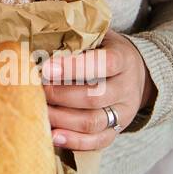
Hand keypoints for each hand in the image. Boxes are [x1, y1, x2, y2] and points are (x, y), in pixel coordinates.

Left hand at [40, 30, 153, 151]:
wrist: (139, 74)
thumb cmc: (105, 51)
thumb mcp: (100, 37)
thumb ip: (76, 36)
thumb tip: (35, 32)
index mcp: (123, 59)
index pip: (104, 63)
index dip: (75, 67)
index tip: (46, 67)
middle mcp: (127, 88)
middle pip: (94, 97)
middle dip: (60, 95)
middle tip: (33, 90)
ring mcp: (124, 112)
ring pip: (93, 121)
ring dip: (61, 119)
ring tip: (37, 111)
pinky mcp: (117, 131)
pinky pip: (97, 141)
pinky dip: (74, 141)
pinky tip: (52, 135)